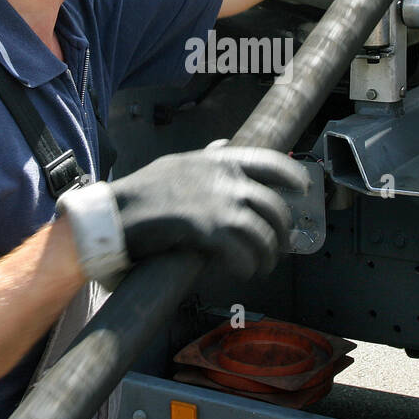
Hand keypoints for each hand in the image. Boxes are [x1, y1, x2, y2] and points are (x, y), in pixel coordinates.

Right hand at [56, 146, 310, 287]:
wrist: (116, 214)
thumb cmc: (142, 191)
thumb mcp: (177, 163)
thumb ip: (205, 158)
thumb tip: (222, 147)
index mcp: (218, 160)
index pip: (270, 162)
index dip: (292, 177)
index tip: (302, 189)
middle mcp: (225, 179)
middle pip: (274, 206)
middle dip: (281, 230)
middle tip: (278, 246)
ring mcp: (219, 204)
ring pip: (264, 233)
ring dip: (268, 255)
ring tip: (261, 267)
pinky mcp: (209, 232)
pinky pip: (244, 252)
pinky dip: (247, 265)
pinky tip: (242, 271)